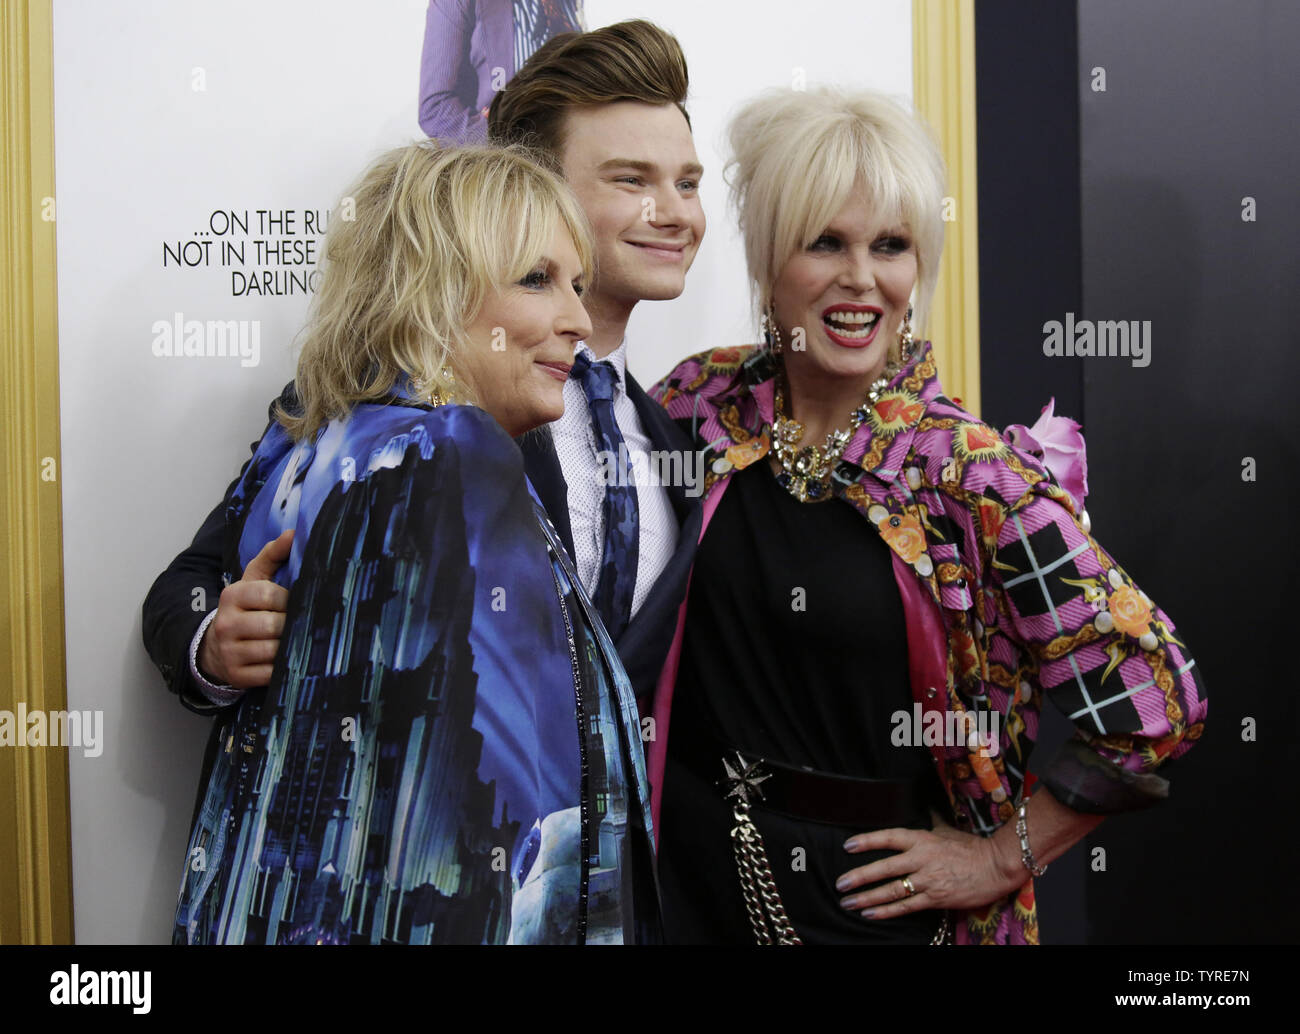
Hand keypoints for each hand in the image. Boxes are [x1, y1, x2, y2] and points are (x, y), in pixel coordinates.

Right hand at [196, 529, 292, 688]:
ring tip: (295, 640)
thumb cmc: (246, 608)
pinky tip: (286, 660)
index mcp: (232, 596)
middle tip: (300, 624)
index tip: (294, 603)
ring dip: (289, 646)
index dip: (289, 600)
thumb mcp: (255, 579)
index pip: (269, 594)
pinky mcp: (237, 676)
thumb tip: (295, 533)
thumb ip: (273, 555)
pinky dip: (282, 668)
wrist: (216, 646)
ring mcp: (229, 652)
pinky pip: (269, 674)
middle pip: (273, 625)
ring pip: (272, 650)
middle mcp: (226, 624)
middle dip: (291, 625)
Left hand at [834, 809, 1022, 918]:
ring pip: (892, 890)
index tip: (848, 846)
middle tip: (840, 883)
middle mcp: (921, 858)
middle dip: (859, 877)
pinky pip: (907, 907)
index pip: (889, 837)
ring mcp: (928, 880)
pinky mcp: (936, 898)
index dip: (867, 841)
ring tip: (848, 902)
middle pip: (884, 867)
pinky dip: (886, 912)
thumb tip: (927, 807)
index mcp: (922, 839)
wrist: (996, 867)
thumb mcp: (947, 830)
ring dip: (867, 898)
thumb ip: (932, 820)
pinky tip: (870, 914)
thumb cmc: (972, 847)